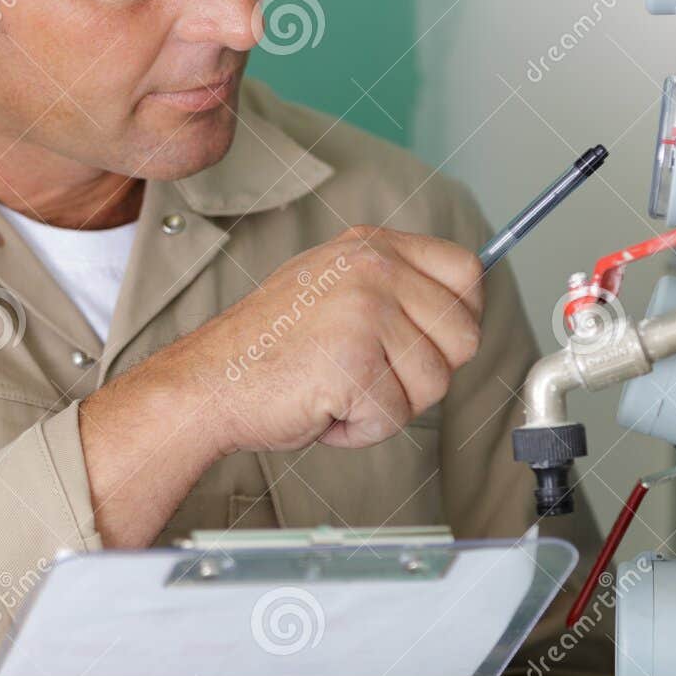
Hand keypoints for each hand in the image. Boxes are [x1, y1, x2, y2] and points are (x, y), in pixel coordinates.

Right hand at [170, 226, 484, 452]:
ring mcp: (365, 311)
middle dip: (424, 373)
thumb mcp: (334, 287)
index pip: (467, 271)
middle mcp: (372, 268)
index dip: (459, 317)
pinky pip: (395, 417)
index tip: (428, 340)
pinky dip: (361, 429)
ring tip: (338, 387)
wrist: (208, 381)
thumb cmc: (268, 347)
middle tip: (370, 373)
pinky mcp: (355, 361)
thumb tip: (460, 305)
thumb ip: (393, 286)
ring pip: (434, 383)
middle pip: (463, 336)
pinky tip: (323, 407)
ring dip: (389, 404)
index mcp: (371, 245)